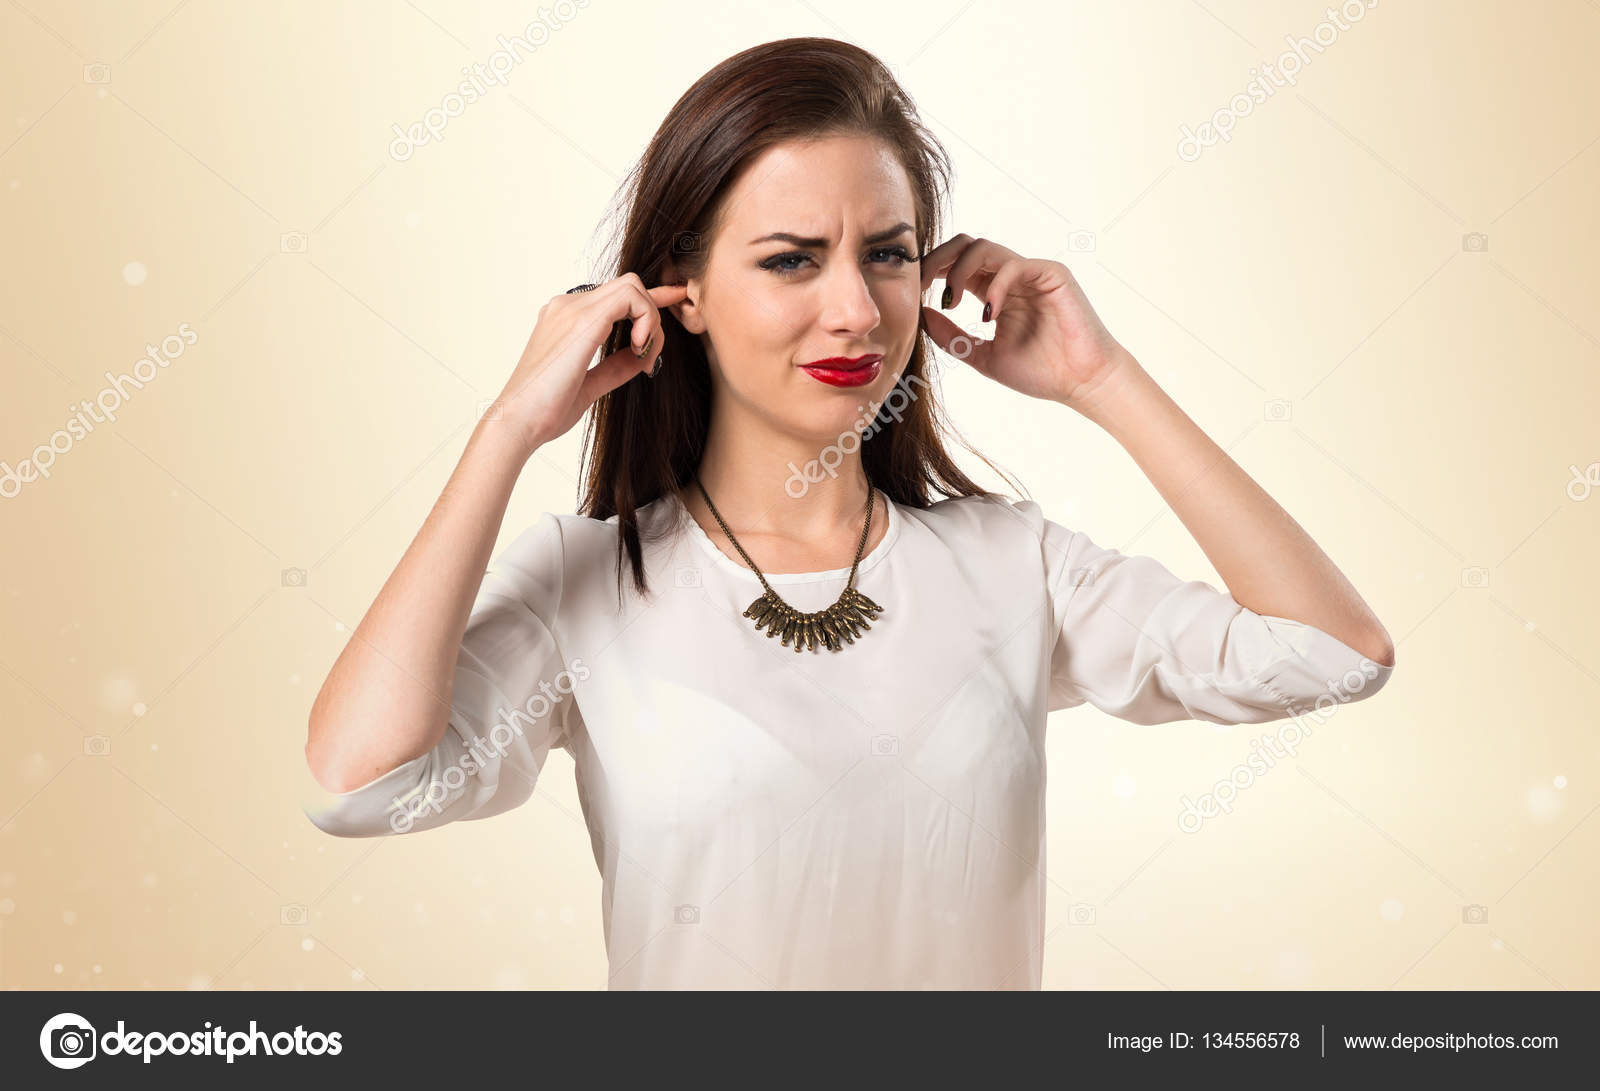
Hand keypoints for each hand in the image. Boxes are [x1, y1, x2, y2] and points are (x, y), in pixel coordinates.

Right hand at [485, 274, 686, 456]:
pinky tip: (639, 347)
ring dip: (650, 318)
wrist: (519, 421)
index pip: (614, 296)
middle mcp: (567, 307)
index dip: (648, 300)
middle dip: (652, 313)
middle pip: (627, 287)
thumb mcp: (590, 385)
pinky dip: (646, 319)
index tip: (673, 303)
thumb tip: (642, 356)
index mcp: (565, 319)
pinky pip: (631, 297)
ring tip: (642, 353)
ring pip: (632, 287)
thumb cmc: (545, 410)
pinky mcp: (583, 318)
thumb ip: (616, 366)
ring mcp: (572, 308)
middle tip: (650, 352)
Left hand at [919, 235, 1130, 408]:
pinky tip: (988, 314)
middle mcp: (1010, 278)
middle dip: (936, 259)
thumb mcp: (982, 356)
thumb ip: (952, 337)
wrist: (1081, 384)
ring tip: (951, 301)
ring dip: (958, 270)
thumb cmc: (1041, 372)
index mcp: (993, 292)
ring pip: (984, 248)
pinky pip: (1014, 265)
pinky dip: (994, 286)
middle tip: (921, 284)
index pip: (955, 264)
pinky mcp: (1052, 274)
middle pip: (964, 245)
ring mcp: (1031, 273)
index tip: (912, 291)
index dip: (930, 270)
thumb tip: (921, 316)